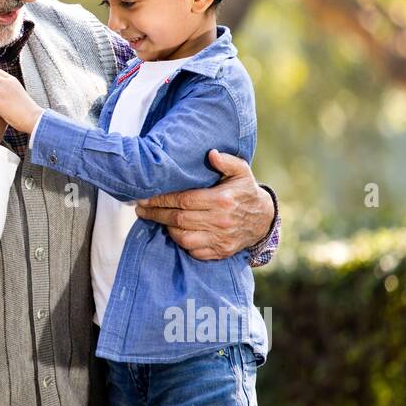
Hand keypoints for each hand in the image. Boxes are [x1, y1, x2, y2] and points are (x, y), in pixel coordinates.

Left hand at [133, 150, 272, 259]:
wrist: (264, 220)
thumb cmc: (246, 191)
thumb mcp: (241, 171)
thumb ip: (226, 161)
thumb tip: (211, 153)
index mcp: (222, 200)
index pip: (184, 200)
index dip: (162, 200)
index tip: (146, 198)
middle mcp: (220, 221)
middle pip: (179, 219)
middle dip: (156, 214)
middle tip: (140, 210)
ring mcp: (221, 239)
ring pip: (184, 238)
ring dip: (167, 229)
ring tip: (156, 219)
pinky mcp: (221, 252)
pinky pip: (194, 251)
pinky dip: (182, 243)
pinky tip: (174, 231)